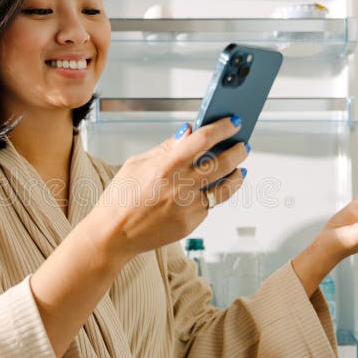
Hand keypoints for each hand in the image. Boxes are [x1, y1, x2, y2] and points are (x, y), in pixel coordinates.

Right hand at [92, 117, 249, 259]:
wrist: (114, 234)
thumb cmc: (121, 197)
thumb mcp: (137, 164)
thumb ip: (165, 148)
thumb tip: (187, 132)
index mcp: (165, 166)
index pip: (202, 140)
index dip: (221, 129)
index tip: (232, 123)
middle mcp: (180, 186)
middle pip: (222, 163)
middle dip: (238, 151)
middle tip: (243, 145)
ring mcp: (188, 207)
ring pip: (225, 187)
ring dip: (236, 175)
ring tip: (239, 168)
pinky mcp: (191, 223)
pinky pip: (210, 205)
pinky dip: (215, 194)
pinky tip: (216, 188)